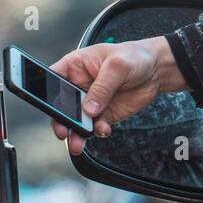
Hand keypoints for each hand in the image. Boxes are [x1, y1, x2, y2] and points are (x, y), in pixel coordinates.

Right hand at [50, 36, 183, 154]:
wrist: (157, 71)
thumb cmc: (134, 57)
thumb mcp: (118, 66)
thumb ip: (102, 87)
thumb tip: (89, 109)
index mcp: (75, 67)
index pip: (53, 79)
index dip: (46, 93)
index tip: (49, 107)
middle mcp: (78, 86)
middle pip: (61, 106)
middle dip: (60, 120)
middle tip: (63, 132)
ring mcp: (90, 103)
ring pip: (75, 121)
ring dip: (75, 133)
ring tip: (77, 144)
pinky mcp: (102, 115)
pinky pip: (94, 127)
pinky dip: (97, 132)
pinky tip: (104, 129)